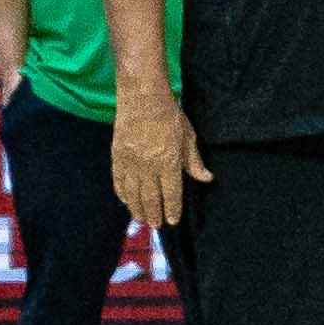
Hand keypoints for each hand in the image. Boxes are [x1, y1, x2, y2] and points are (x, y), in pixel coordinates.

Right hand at [113, 96, 208, 226]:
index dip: (172, 209)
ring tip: (141, 219)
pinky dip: (122, 193)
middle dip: (153, 214)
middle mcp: (148, 167)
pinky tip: (126, 201)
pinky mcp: (117, 156)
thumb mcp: (188, 138)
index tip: (172, 221)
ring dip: (137, 208)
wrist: (142, 98)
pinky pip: (118, 181)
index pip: (171, 194)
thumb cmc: (170, 116)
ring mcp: (130, 162)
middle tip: (155, 226)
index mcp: (169, 163)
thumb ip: (194, 162)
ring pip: (132, 193)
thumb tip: (206, 179)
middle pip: (150, 198)